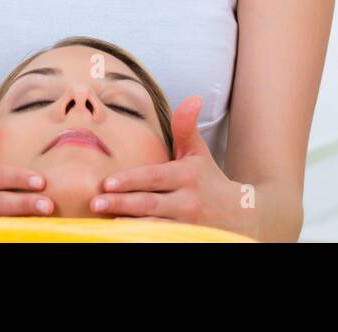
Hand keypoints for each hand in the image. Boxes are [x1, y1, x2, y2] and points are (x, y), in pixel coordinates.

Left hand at [88, 96, 257, 237]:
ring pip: (154, 226)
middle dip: (122, 203)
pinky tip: (123, 235)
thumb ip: (186, 127)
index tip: (108, 183)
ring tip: (105, 222)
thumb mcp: (198, 153)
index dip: (131, 180)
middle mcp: (187, 201)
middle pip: (150, 203)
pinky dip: (143, 236)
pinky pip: (162, 239)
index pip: (154, 177)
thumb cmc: (209, 180)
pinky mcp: (187, 239)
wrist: (242, 214)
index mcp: (186, 176)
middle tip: (96, 202)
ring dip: (129, 224)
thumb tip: (192, 98)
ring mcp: (187, 225)